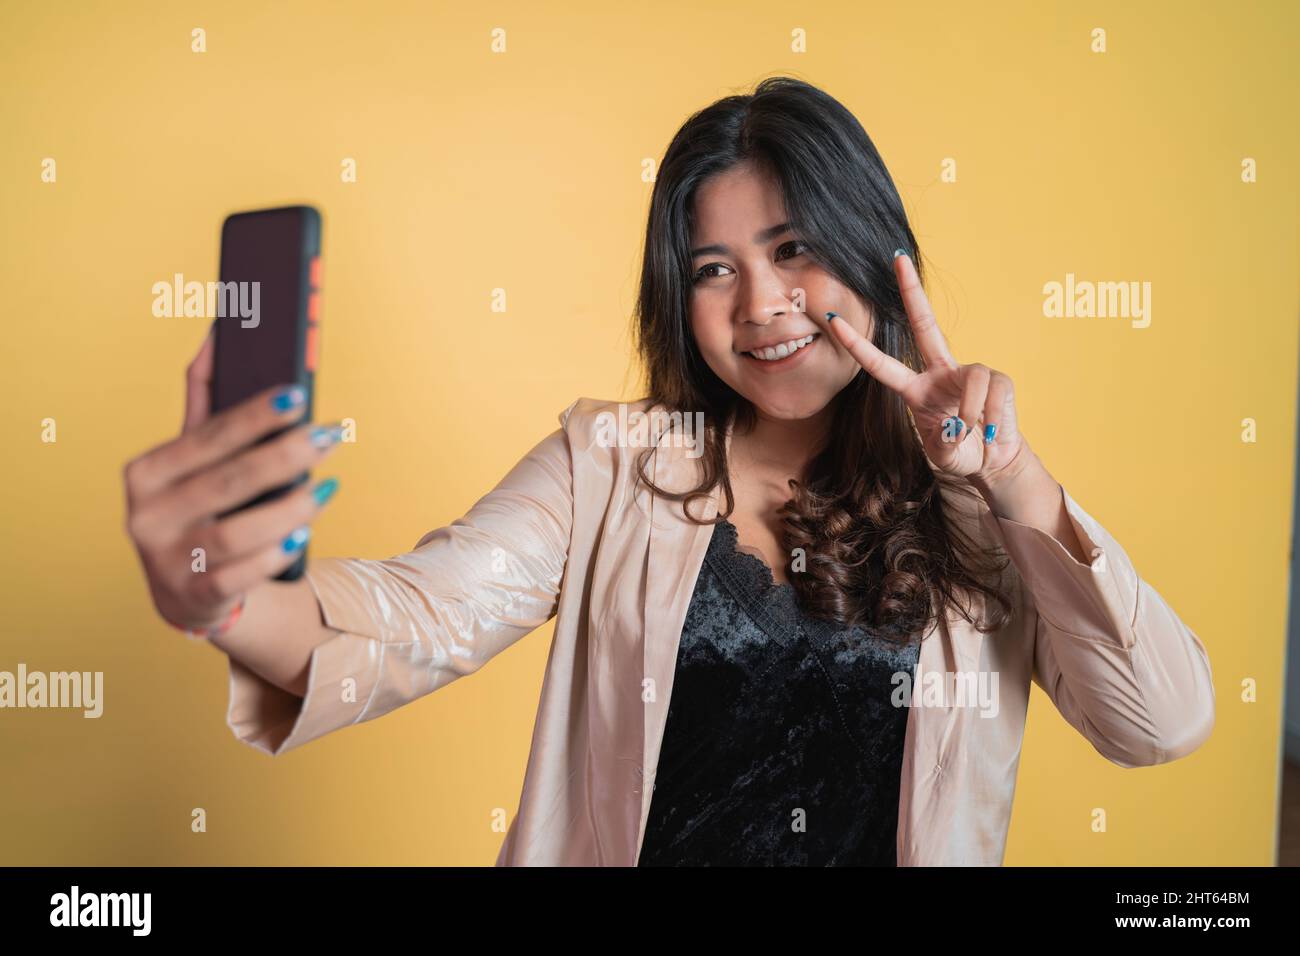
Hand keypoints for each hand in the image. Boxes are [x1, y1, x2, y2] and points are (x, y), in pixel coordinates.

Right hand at [123, 324, 343, 632]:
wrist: (188, 591)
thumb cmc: (199, 508)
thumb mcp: (193, 461)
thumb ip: (204, 403)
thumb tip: (219, 332)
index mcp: (148, 472)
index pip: (208, 436)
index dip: (255, 415)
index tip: (298, 394)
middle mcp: (148, 515)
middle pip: (228, 481)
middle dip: (285, 454)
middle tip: (330, 433)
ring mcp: (168, 561)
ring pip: (237, 533)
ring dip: (290, 508)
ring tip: (327, 487)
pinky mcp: (196, 596)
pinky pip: (241, 576)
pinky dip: (273, 555)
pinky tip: (302, 534)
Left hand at [821, 250, 1028, 485]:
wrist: (993, 462)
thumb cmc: (961, 454)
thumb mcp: (944, 454)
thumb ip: (944, 444)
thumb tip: (957, 424)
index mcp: (915, 390)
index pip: (881, 364)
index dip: (857, 345)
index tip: (833, 321)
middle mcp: (940, 373)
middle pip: (924, 324)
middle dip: (911, 291)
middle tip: (897, 259)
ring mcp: (969, 373)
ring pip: (972, 379)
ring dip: (970, 413)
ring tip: (971, 434)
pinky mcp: (998, 381)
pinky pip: (993, 393)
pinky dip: (991, 418)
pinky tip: (990, 433)